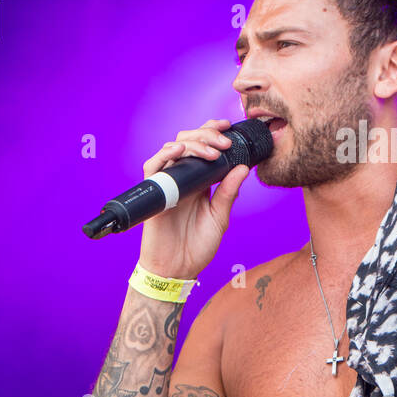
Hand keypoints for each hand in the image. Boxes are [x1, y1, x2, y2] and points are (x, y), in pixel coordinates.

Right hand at [137, 119, 250, 278]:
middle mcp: (183, 178)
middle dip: (207, 135)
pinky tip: (179, 151)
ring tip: (211, 150)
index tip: (228, 126)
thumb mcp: (220, 217)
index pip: (203, 147)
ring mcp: (167, 183)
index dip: (212, 132)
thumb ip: (229, 192)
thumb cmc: (198, 245)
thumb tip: (243, 167)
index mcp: (200, 180)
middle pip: (188, 142)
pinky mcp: (154, 192)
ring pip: (173, 148)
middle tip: (224, 142)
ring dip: (193, 143)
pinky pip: (153, 166)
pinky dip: (165, 155)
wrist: (178, 269)